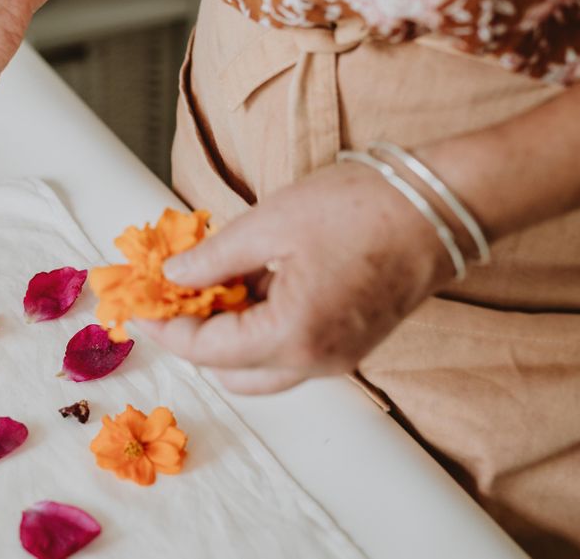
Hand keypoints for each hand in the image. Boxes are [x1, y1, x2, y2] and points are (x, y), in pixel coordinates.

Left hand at [141, 162, 454, 394]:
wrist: (441, 205)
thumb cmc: (361, 207)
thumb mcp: (270, 223)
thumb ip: (214, 258)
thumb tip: (173, 276)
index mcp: (293, 335)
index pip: (207, 349)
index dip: (166, 327)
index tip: (138, 305)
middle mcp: (317, 361)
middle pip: (232, 373)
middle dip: (196, 339)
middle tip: (174, 295)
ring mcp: (340, 356)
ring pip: (263, 366)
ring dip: (230, 334)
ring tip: (213, 281)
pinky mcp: (353, 341)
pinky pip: (293, 349)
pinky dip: (262, 327)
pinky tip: (252, 281)